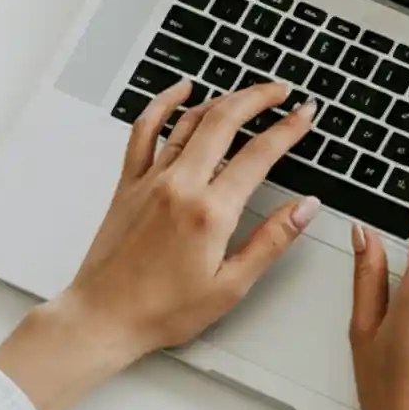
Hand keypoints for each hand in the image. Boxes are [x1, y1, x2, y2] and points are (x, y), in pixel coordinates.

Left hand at [0, 80, 320, 409]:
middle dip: (258, 98)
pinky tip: (181, 90)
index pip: (260, 155)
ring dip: (224, 99)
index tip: (306, 114)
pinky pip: (146, 131)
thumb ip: (272, 240)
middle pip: (225, 121)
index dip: (289, 129)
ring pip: (191, 121)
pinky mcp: (129, 183)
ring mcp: (151, 180)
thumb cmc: (163, 311)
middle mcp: (180, 186)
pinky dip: (164, 104)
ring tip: (248, 93)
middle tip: (282, 91)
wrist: (101, 319)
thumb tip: (305, 208)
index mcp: (210, 212)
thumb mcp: (232, 285)